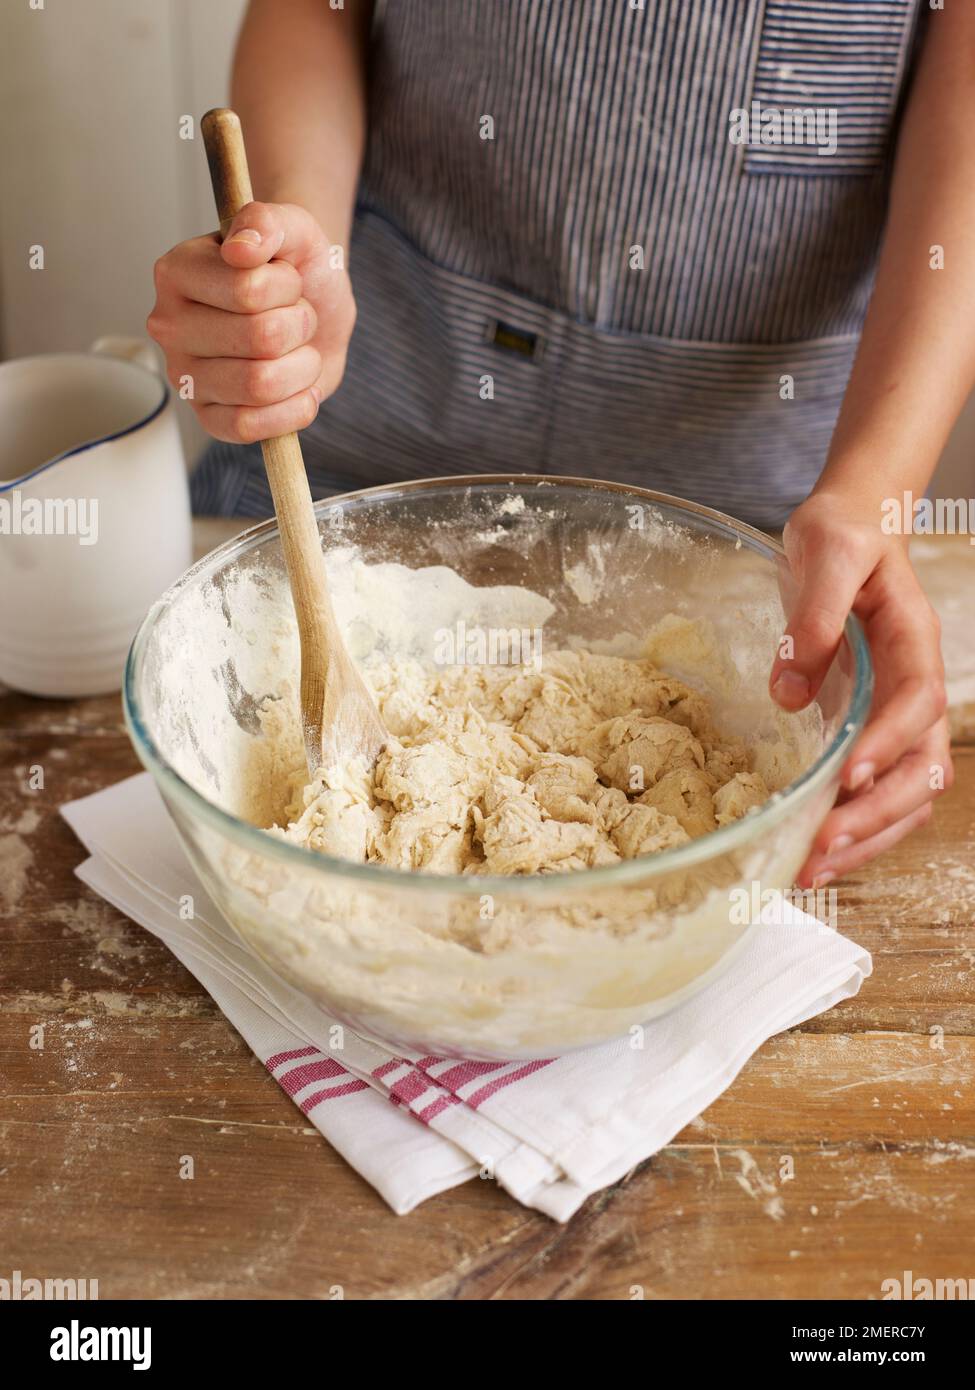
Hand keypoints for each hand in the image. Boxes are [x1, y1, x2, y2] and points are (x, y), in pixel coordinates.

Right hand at [148, 201, 354, 441]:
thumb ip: (267, 222)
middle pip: (261, 340)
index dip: (288, 287)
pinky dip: (293, 409)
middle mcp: (169, 325)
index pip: (249, 291)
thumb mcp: (292, 227)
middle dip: (300, 326)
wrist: (315, 307)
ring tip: (298, 350)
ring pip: (261, 385)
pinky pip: (250, 427)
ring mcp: (184, 376)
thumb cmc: (295, 268)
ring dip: (303, 367)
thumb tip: (241, 249)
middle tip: (297, 316)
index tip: (286, 278)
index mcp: (177, 272)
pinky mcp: (208, 418)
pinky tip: (299, 389)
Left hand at [769, 491, 950, 888]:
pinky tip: (811, 853)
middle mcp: (913, 687)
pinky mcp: (868, 729)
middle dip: (875, 815)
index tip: (849, 777)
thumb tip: (787, 693)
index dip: (888, 744)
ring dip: (865, 837)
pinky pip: (876, 790)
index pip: (917, 703)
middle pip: (920, 769)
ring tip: (810, 872)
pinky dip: (852, 827)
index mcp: (913, 642)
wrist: (848, 531)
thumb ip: (812, 618)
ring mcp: (894, 715)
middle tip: (820, 848)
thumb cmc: (842, 536)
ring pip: (905, 794)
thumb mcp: (826, 554)